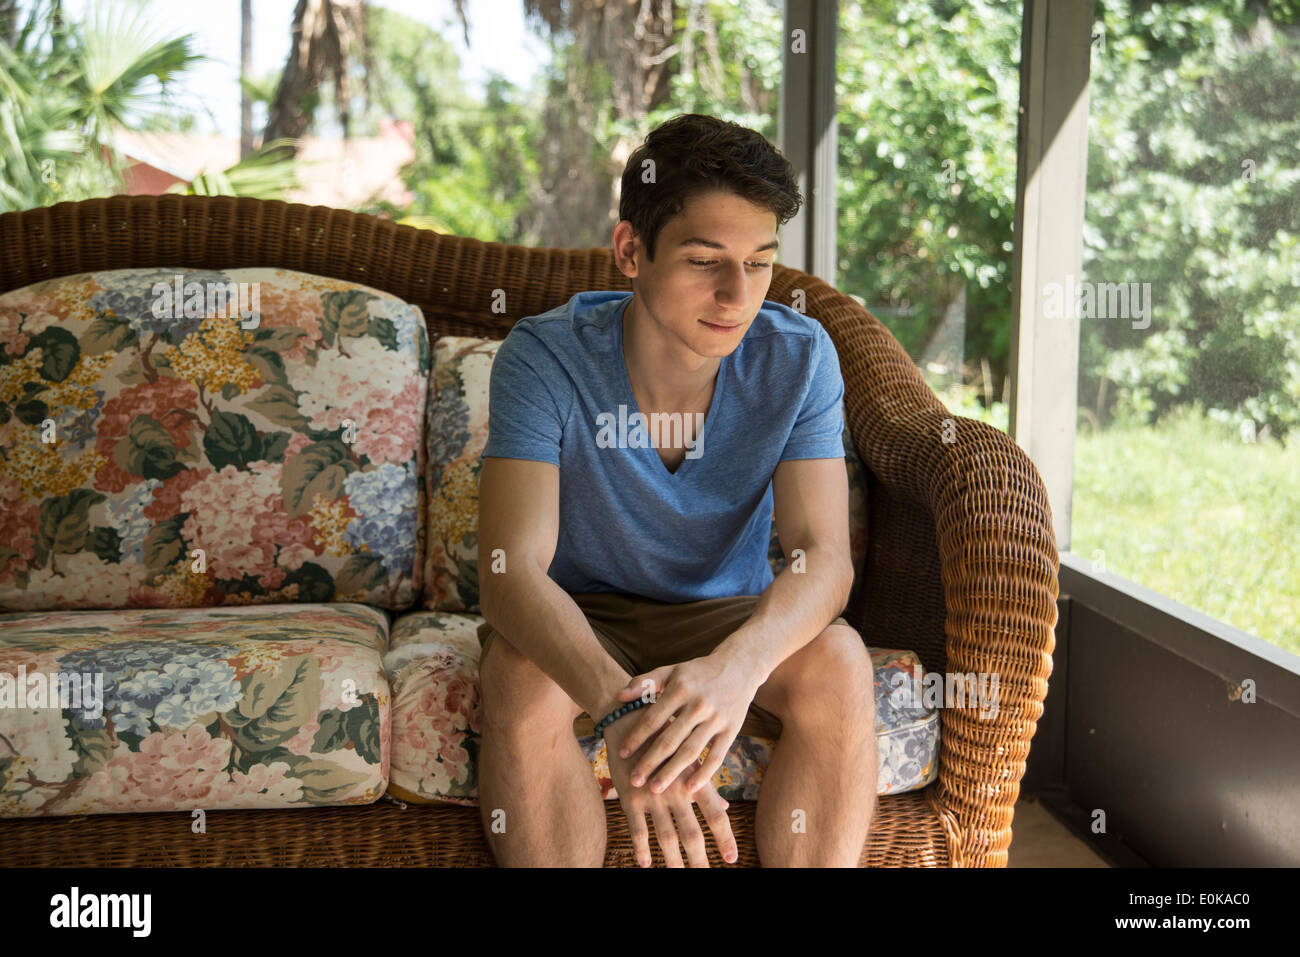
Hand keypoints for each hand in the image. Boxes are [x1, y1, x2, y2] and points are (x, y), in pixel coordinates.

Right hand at [603, 717, 735, 866]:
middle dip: (699, 859)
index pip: (716, 815)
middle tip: (706, 874)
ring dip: (673, 861)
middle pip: (692, 833)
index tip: (732, 859)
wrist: (631, 717)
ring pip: (666, 837)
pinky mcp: (630, 797)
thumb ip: (706, 786)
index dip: (725, 838)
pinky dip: (642, 849)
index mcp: (694, 780)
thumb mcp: (690, 758)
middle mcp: (677, 790)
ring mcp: (652, 796)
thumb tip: (726, 808)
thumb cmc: (666, 737)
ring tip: (678, 875)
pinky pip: (637, 829)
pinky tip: (646, 864)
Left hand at [614, 652, 759, 797]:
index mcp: (680, 689)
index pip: (653, 718)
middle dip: (650, 762)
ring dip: (672, 772)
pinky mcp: (732, 730)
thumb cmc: (697, 672)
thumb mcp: (672, 671)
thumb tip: (619, 696)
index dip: (636, 737)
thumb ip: (645, 682)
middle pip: (670, 739)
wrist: (738, 667)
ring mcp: (716, 719)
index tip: (621, 753)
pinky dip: (704, 774)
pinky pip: (716, 756)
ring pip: (691, 751)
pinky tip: (690, 788)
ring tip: (655, 789)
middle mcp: (698, 705)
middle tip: (633, 780)